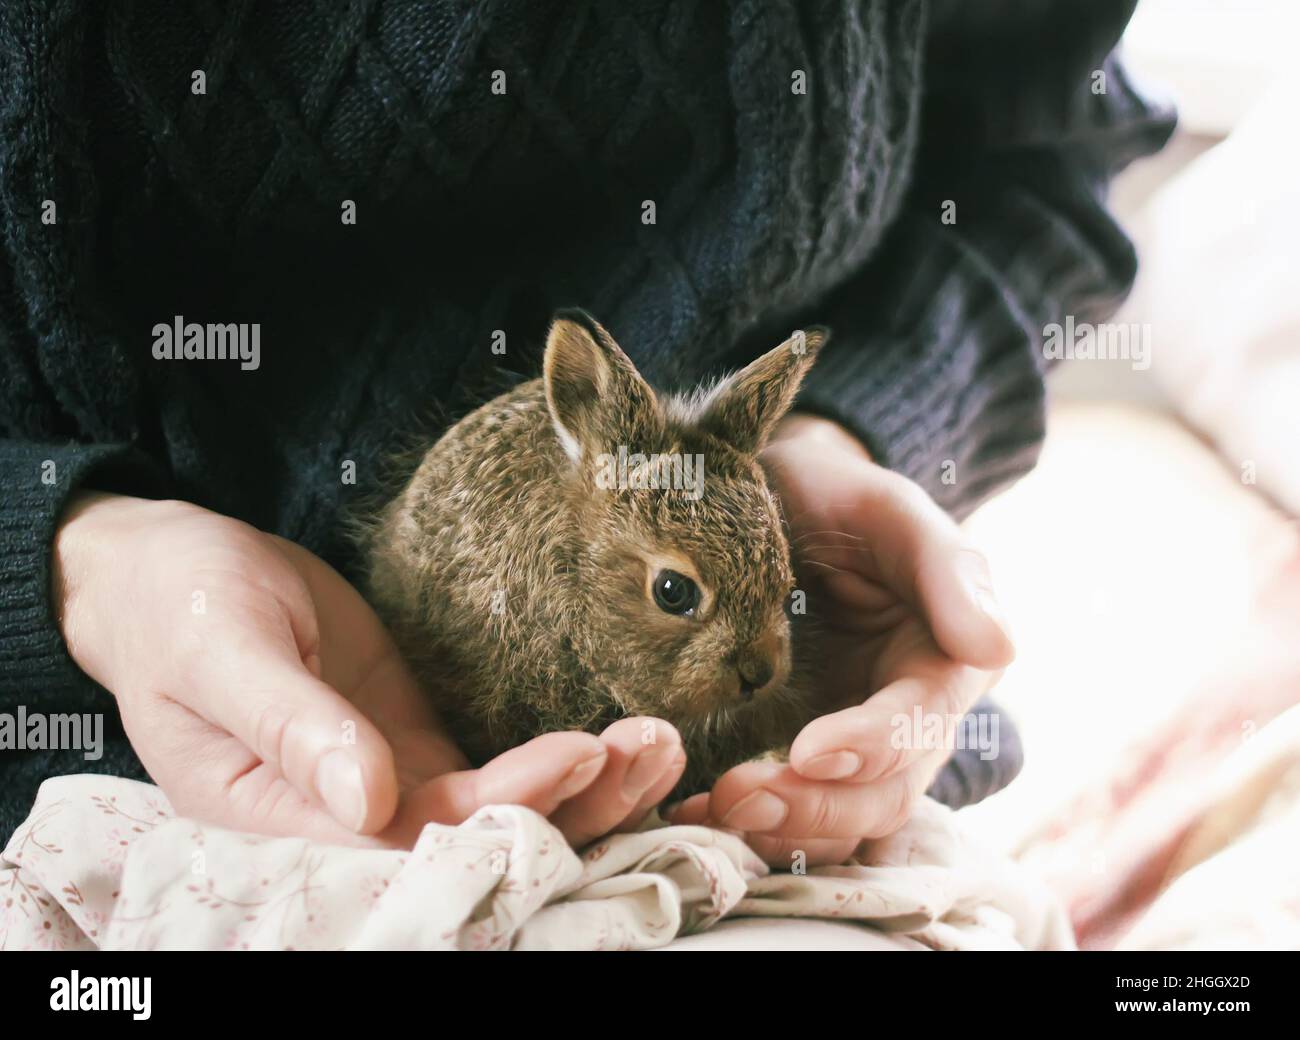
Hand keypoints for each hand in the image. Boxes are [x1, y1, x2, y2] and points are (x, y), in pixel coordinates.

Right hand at [54, 493, 684, 847]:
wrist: (174, 573)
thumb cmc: (177, 607)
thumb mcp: (222, 652)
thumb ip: (292, 725)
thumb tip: (369, 798)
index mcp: (281, 823)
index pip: (412, 838)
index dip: (501, 808)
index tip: (574, 752)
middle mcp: (347, 822)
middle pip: (478, 841)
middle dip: (573, 808)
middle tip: (652, 750)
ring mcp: (390, 786)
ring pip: (505, 813)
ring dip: (588, 789)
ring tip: (662, 742)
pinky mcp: (418, 746)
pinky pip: (504, 773)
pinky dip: (568, 764)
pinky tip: (629, 737)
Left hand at [668, 415, 1012, 865]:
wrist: (778, 503)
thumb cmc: (838, 498)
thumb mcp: (889, 508)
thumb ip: (948, 567)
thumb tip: (998, 648)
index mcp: (943, 665)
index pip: (919, 725)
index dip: (870, 747)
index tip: (808, 750)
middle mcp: (904, 720)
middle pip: (881, 796)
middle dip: (815, 807)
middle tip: (740, 797)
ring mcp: (849, 745)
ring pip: (837, 821)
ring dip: (781, 828)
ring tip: (712, 810)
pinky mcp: (794, 754)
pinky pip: (786, 810)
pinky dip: (747, 824)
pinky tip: (693, 812)